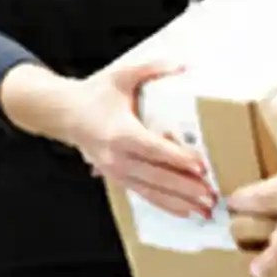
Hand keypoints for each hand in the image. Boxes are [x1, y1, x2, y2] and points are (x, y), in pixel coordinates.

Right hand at [62, 59, 216, 217]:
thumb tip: (183, 64)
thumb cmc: (95, 93)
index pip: (154, 148)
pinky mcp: (117, 178)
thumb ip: (152, 68)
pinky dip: (165, 205)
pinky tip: (186, 211)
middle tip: (212, 195)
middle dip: (186, 188)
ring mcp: (116, 171)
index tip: (201, 166)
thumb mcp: (122, 75)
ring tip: (206, 210)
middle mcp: (117, 156)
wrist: (65, 114)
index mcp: (120, 132)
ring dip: (180, 202)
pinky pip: (144, 195)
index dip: (178, 158)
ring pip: (152, 191)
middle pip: (156, 176)